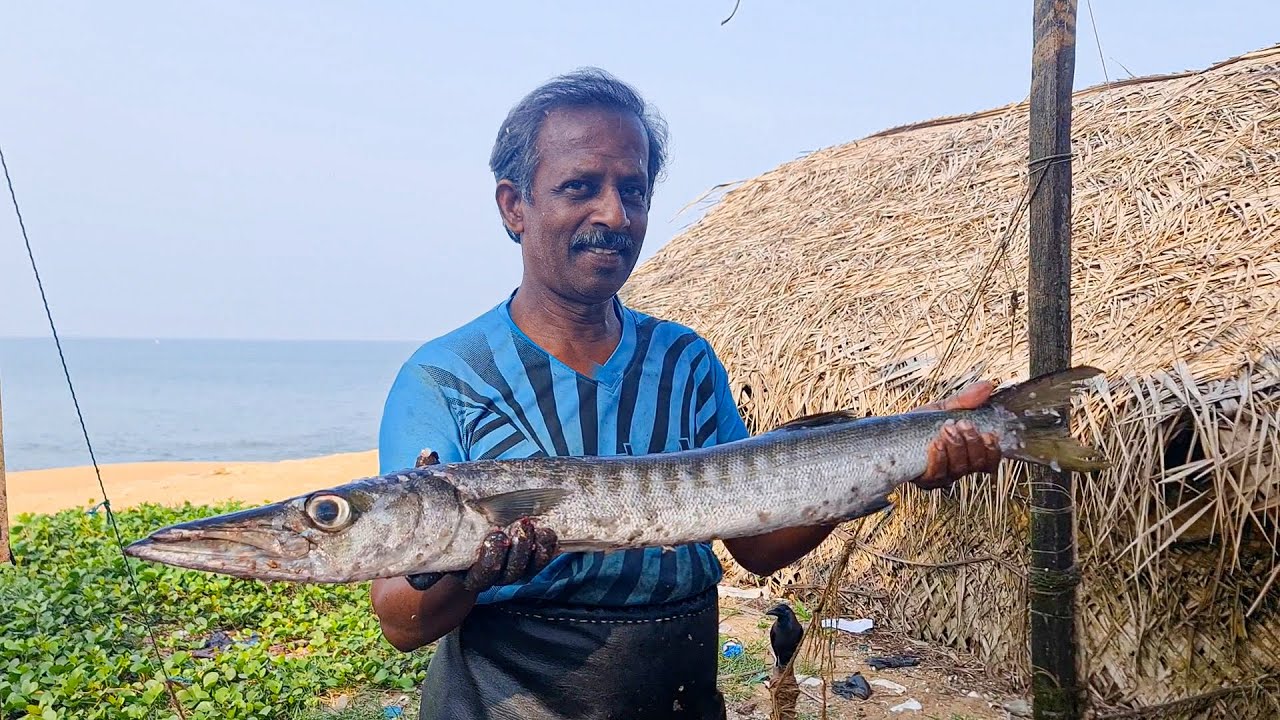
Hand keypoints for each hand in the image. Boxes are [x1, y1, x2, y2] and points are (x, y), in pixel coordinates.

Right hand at [405, 447, 557, 592]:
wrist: (480, 518)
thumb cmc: (451, 506)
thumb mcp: (438, 490)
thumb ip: (429, 474)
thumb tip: (428, 452)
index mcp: (437, 561)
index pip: (426, 579)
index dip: (432, 575)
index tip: (442, 557)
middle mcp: (467, 573)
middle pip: (481, 579)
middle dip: (493, 559)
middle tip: (499, 534)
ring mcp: (496, 573)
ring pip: (509, 575)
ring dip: (521, 554)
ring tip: (526, 528)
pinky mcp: (520, 566)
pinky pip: (533, 567)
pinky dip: (542, 553)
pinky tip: (546, 534)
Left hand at [912, 381, 1002, 488]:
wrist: (892, 433)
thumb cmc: (921, 424)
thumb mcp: (944, 409)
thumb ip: (965, 400)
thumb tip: (988, 385)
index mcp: (969, 453)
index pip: (990, 461)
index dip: (993, 450)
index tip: (989, 433)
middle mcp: (960, 468)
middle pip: (977, 465)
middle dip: (973, 443)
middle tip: (963, 424)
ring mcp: (943, 475)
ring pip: (958, 469)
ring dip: (956, 447)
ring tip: (947, 428)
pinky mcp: (925, 479)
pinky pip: (936, 473)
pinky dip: (939, 457)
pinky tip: (936, 442)